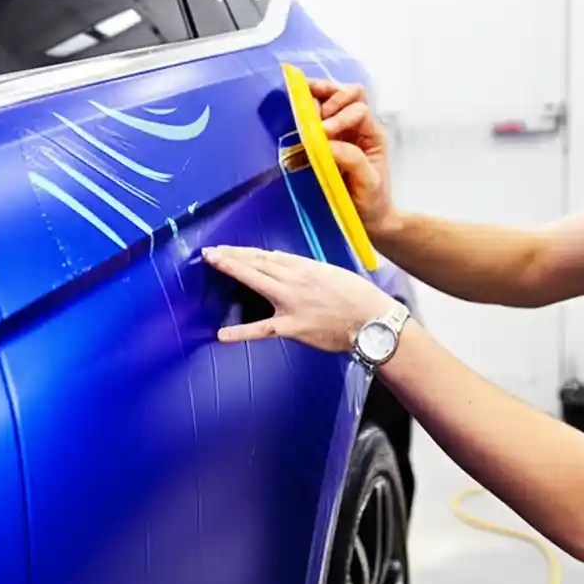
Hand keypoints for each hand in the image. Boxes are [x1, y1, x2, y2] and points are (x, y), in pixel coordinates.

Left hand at [202, 245, 398, 352]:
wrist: (373, 320)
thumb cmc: (358, 297)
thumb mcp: (331, 273)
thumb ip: (304, 267)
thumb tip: (281, 259)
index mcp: (305, 267)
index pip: (268, 256)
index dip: (245, 252)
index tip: (229, 249)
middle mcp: (295, 279)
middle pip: (257, 262)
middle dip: (232, 255)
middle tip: (210, 251)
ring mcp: (291, 302)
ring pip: (257, 281)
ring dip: (233, 270)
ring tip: (212, 264)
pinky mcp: (293, 326)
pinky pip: (262, 329)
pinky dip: (241, 333)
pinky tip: (221, 334)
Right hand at [309, 80, 398, 236]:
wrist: (368, 218)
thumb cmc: (371, 201)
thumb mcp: (368, 184)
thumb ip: (353, 161)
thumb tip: (327, 143)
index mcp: (372, 135)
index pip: (359, 110)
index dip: (340, 116)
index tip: (323, 133)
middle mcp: (359, 127)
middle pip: (350, 94)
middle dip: (330, 97)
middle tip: (313, 117)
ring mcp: (343, 130)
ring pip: (335, 96)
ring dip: (319, 94)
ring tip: (301, 99)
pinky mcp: (326, 138)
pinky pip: (319, 111)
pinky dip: (308, 104)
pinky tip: (296, 106)